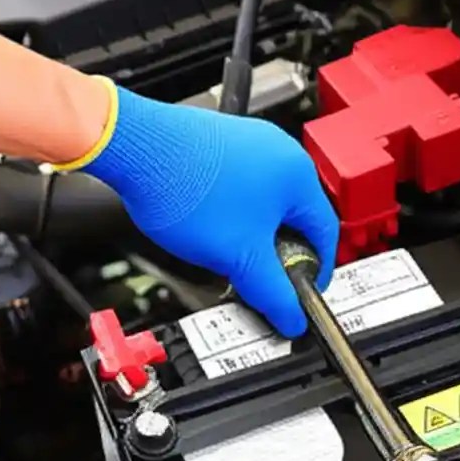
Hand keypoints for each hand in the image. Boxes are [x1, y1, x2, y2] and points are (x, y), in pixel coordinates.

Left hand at [78, 79, 338, 336]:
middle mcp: (279, 152)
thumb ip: (272, 292)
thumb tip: (292, 316)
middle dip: (277, 256)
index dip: (315, 273)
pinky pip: (239, 188)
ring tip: (226, 254)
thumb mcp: (240, 256)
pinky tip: (208, 227)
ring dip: (251, 236)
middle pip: (294, 220)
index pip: (325, 235)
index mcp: (298, 176)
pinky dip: (231, 214)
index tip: (300, 293)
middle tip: (259, 279)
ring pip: (264, 206)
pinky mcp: (221, 144)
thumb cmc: (186, 187)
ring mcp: (249, 144)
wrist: (134, 148)